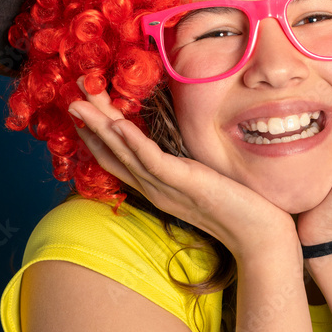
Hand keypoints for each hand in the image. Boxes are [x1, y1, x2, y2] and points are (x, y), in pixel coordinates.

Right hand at [68, 79, 298, 262]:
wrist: (259, 236)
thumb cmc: (237, 206)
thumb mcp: (203, 181)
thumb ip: (186, 167)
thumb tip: (180, 151)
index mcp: (155, 186)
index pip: (115, 159)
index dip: (96, 134)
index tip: (82, 110)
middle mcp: (153, 187)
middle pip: (111, 152)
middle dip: (90, 122)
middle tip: (71, 95)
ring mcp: (165, 186)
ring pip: (124, 152)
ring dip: (101, 125)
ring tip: (81, 102)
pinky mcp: (183, 182)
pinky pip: (152, 161)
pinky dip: (133, 142)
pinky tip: (118, 124)